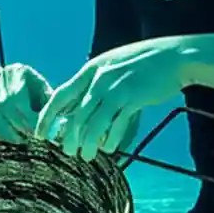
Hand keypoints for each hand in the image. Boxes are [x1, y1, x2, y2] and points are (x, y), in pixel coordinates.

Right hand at [0, 63, 51, 141]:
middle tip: (31, 140)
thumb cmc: (41, 95)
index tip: (38, 132)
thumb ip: (47, 107)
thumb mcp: (47, 96)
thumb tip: (49, 123)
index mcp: (18, 72)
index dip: (27, 117)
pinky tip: (11, 139)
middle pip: (4, 105)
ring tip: (21, 142)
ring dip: (7, 131)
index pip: (18, 97)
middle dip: (18, 125)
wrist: (27, 87)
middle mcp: (0, 77)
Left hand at [35, 38, 187, 160]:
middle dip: (68, 137)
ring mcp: (116, 88)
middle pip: (75, 115)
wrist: (174, 56)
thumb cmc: (142, 63)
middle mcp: (99, 79)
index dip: (47, 117)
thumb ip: (94, 83)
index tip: (40, 134)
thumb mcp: (111, 65)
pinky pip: (116, 125)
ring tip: (87, 156)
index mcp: (90, 70)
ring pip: (94, 124)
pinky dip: (111, 140)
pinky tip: (110, 148)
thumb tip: (76, 106)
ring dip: (88, 144)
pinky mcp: (134, 98)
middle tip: (67, 152)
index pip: (60, 95)